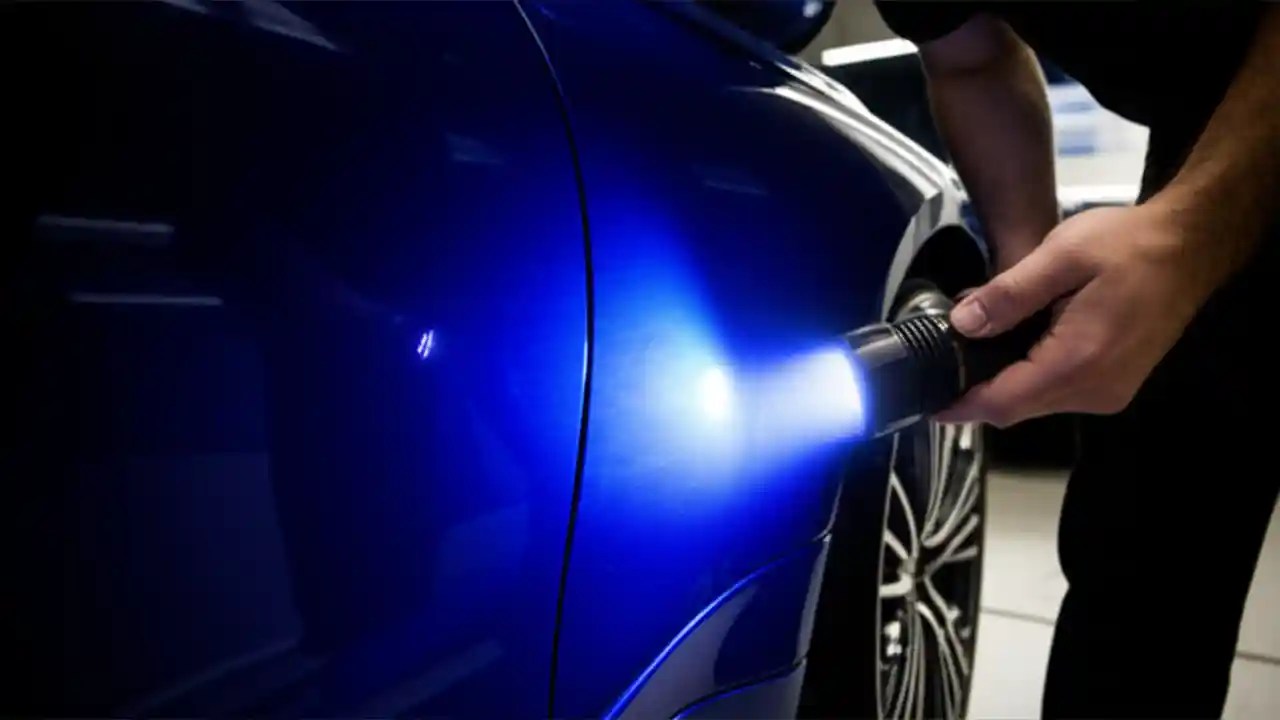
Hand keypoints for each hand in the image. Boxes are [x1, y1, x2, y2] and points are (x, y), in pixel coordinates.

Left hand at [934, 203, 1223, 426]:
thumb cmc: (1131, 245)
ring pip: (1036, 403)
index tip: (927, 404)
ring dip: (1004, 382)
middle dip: (977, 390)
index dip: (960, 407)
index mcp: (1079, 361)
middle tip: (944, 358)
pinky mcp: (1115, 384)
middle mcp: (1096, 389)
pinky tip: (1016, 346)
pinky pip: (1058, 392)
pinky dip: (1030, 376)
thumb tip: (963, 323)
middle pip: (1016, 409)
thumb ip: (1008, 294)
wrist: (1191, 245)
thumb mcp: (1061, 255)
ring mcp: (1109, 391)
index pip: (1004, 403)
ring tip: (977, 342)